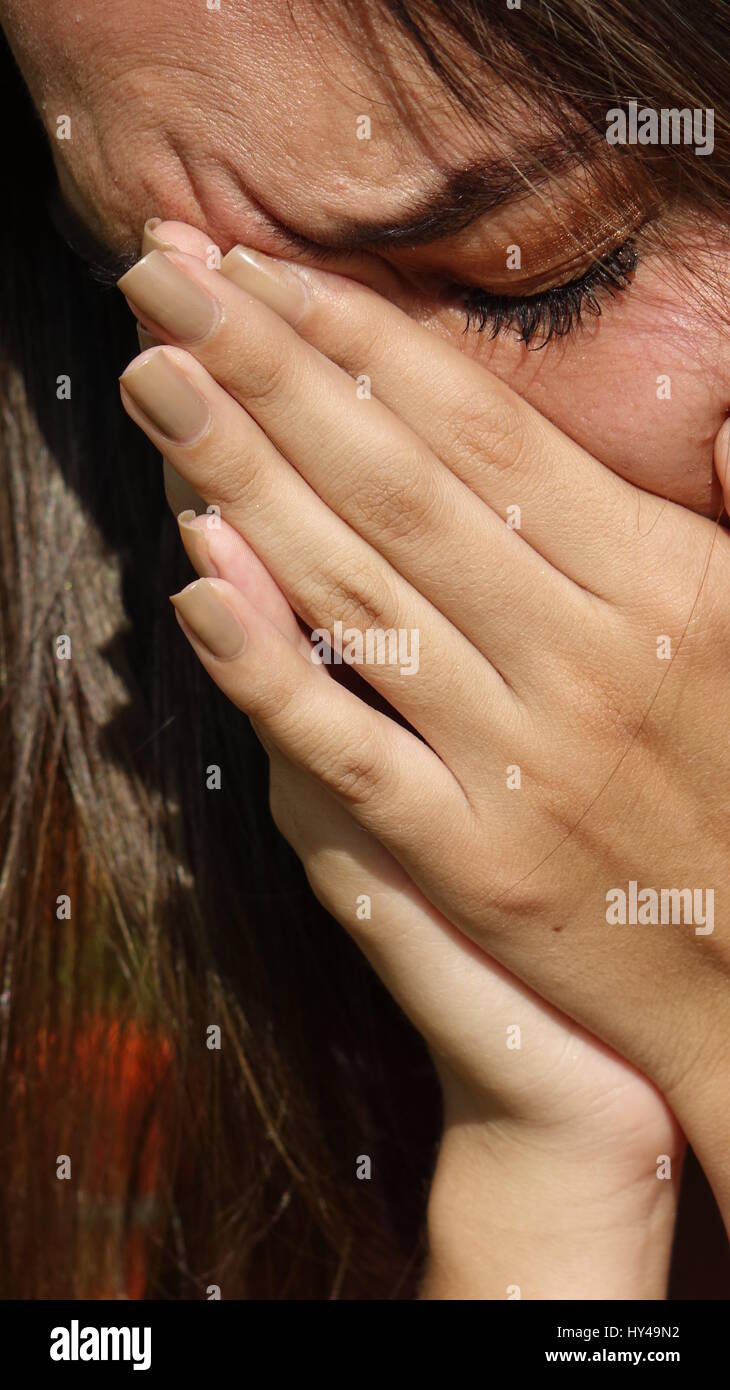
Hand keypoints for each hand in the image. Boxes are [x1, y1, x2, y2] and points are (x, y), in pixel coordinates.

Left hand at [116, 229, 729, 1235]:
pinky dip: (266, 669)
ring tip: (155, 385)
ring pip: (355, 596)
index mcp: (660, 580)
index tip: (266, 275)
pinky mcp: (471, 859)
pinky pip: (350, 750)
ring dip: (240, 480)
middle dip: (269, 374)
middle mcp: (582, 655)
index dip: (360, 342)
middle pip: (395, 487)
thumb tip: (720, 415)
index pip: (480, 431)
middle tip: (168, 285)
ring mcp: (518, 760)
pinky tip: (192, 583)